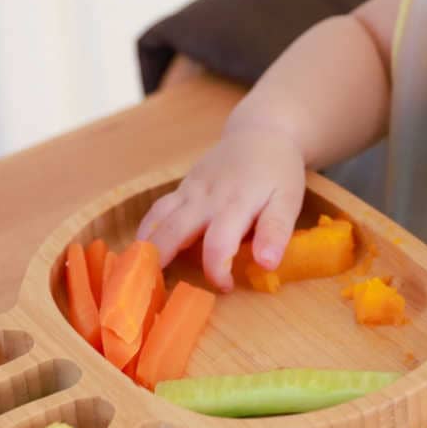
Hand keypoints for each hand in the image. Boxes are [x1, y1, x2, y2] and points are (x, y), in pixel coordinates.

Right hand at [134, 117, 305, 291]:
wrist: (261, 133)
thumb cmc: (278, 172)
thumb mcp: (288, 200)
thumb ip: (276, 231)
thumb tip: (266, 265)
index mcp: (236, 203)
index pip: (217, 245)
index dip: (217, 272)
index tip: (226, 287)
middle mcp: (206, 197)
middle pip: (174, 233)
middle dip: (162, 264)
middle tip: (156, 294)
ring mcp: (190, 190)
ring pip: (158, 219)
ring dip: (146, 249)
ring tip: (138, 277)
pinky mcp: (182, 187)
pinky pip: (157, 210)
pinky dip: (146, 231)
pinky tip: (141, 252)